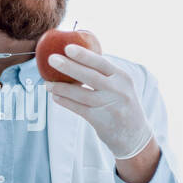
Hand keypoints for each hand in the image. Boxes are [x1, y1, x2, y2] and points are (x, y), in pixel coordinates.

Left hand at [44, 44, 152, 159]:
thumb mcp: (121, 86)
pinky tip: (55, 97)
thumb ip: (104, 74)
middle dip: (69, 67)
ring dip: (62, 88)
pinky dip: (65, 102)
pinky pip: (78, 108)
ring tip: (48, 83)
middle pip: (90, 76)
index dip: (84, 55)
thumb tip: (76, 58)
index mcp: (122, 77)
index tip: (67, 47)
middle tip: (51, 59)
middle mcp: (118, 91)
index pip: (101, 63)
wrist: (135, 134)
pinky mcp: (100, 120)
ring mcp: (109, 106)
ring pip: (81, 94)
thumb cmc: (122, 104)